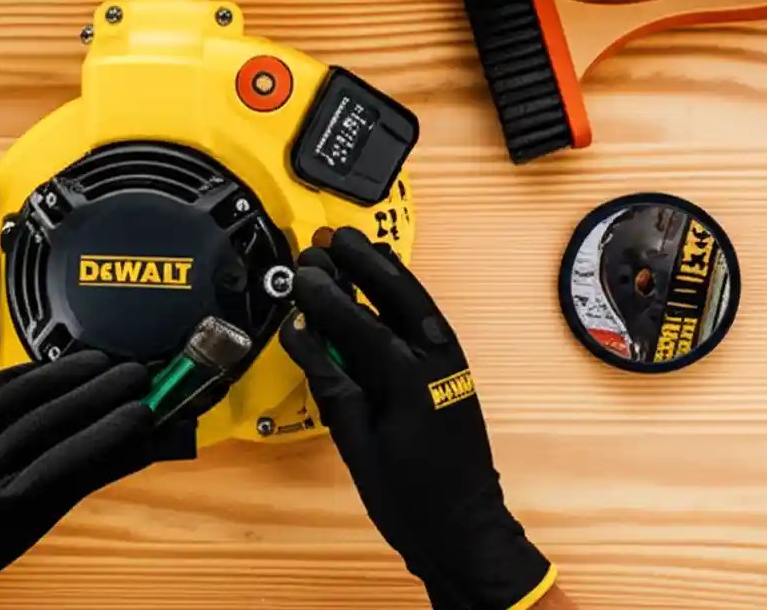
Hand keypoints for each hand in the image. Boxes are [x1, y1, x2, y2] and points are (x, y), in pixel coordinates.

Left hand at [0, 351, 194, 609]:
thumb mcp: (40, 518)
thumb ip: (89, 477)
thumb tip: (144, 444)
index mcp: (2, 510)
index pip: (66, 463)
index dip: (109, 433)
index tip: (145, 412)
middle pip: (46, 421)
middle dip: (98, 393)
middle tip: (135, 375)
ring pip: (19, 395)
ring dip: (67, 373)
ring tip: (102, 362)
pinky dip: (30, 371)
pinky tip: (59, 364)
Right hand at [280, 228, 554, 609]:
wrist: (465, 528)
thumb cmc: (410, 498)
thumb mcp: (358, 446)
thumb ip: (332, 385)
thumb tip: (302, 338)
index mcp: (411, 383)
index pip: (362, 326)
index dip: (328, 298)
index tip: (302, 275)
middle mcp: (437, 363)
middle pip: (399, 296)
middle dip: (364, 263)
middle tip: (330, 238)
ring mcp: (450, 364)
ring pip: (417, 301)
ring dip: (386, 270)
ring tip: (355, 244)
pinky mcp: (452, 370)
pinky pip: (424, 319)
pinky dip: (402, 294)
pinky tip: (384, 284)